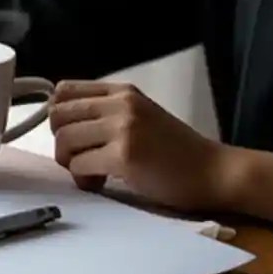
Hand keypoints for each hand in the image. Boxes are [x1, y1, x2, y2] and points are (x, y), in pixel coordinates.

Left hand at [50, 80, 231, 212]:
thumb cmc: (176, 151)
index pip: (64, 90)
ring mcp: (124, 128)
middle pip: (57, 115)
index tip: (74, 137)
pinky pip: (79, 165)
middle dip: (61, 142)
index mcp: (123, 91)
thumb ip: (106, 114)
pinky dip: (83, 179)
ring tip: (92, 173)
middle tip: (80, 159)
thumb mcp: (140, 117)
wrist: (214, 172)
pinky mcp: (125, 156)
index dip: (59, 117)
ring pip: (64, 140)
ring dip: (71, 163)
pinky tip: (101, 183)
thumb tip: (61, 123)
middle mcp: (121, 103)